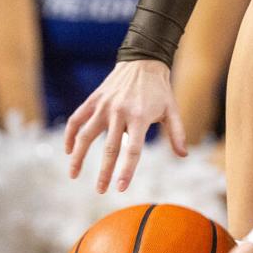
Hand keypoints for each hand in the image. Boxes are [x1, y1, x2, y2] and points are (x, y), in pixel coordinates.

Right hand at [64, 58, 184, 191]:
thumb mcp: (172, 110)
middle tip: (101, 190)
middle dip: (104, 172)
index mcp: (140, 117)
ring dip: (78, 157)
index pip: (132, 150)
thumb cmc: (159, 90)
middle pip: (109, 148)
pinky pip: (76, 120)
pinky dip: (70, 136)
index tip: (120, 188)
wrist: (143, 62)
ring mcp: (104, 106)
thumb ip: (177, 133)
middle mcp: (119, 112)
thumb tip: (183, 155)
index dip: (126, 170)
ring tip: (74, 175)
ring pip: (86, 136)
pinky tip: (69, 151)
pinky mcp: (93, 100)